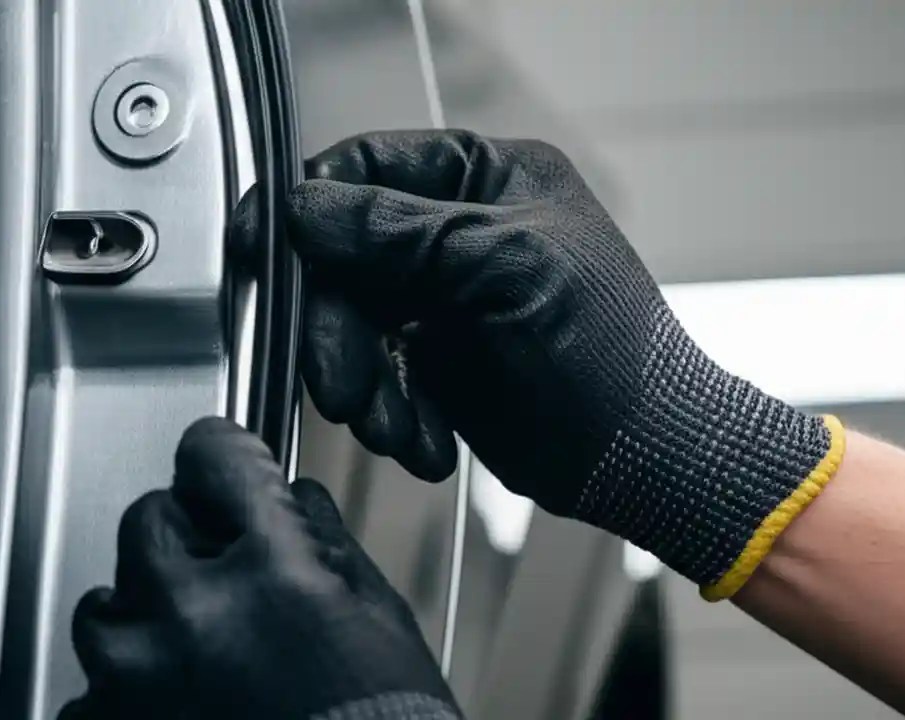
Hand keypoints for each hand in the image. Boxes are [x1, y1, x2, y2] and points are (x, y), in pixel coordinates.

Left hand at [62, 417, 459, 719]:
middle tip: (224, 583)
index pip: (212, 457)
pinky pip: (93, 686)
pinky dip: (131, 690)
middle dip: (185, 541)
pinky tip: (183, 705)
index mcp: (268, 571)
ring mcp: (137, 674)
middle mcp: (188, 612)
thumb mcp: (375, 617)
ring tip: (199, 656)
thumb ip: (322, 542)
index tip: (222, 468)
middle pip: (148, 518)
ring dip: (146, 615)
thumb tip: (290, 499)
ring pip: (108, 601)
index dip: (223, 458)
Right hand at [286, 129, 834, 589]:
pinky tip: (420, 439)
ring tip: (393, 428)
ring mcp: (441, 293)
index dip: (308, 210)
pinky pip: (372, 368)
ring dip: (360, 381)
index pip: (365, 169)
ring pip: (348, 320)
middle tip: (340, 386)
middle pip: (343, 256)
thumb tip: (305, 208)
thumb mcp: (503, 270)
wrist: (642, 458)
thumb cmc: (607, 355)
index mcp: (485, 178)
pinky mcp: (433, 354)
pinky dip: (385, 409)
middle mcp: (456, 228)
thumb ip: (400, 234)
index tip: (263, 249)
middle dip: (336, 329)